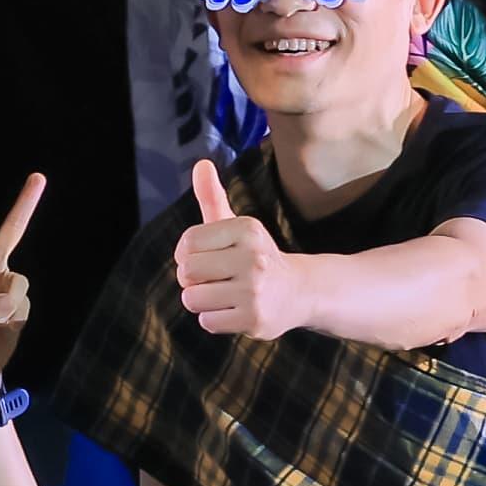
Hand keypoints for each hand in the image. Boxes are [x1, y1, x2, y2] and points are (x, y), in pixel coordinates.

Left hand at [0, 164, 42, 407]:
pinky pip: (23, 305)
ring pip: (19, 282)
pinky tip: (0, 329)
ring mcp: (8, 286)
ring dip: (6, 303)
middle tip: (39, 175)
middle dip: (26, 204)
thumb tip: (11, 301)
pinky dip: (12, 319)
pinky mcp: (21, 306)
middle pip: (12, 231)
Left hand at [170, 160, 300, 339]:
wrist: (299, 291)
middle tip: (218, 278)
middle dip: (193, 279)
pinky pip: (206, 322)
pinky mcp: (256, 319)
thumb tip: (200, 164)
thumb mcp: (236, 225)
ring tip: (227, 294)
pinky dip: (215, 320)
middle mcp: (254, 258)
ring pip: (192, 299)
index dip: (188, 255)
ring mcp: (256, 291)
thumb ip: (212, 197)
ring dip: (202, 301)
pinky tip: (236, 311)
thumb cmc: (253, 256)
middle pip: (186, 272)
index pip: (186, 243)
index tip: (209, 257)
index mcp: (247, 229)